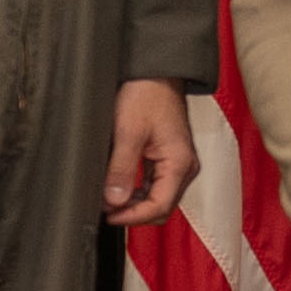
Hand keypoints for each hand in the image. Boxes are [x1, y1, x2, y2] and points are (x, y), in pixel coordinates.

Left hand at [103, 79, 199, 227]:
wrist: (155, 73)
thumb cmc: (147, 95)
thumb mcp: (128, 132)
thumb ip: (121, 169)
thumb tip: (114, 201)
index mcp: (179, 163)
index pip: (159, 206)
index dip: (132, 217)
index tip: (108, 215)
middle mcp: (185, 167)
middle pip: (162, 207)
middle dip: (134, 213)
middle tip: (105, 209)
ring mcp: (179, 163)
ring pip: (159, 198)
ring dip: (135, 204)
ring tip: (109, 198)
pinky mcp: (171, 158)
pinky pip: (157, 185)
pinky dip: (139, 192)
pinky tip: (120, 187)